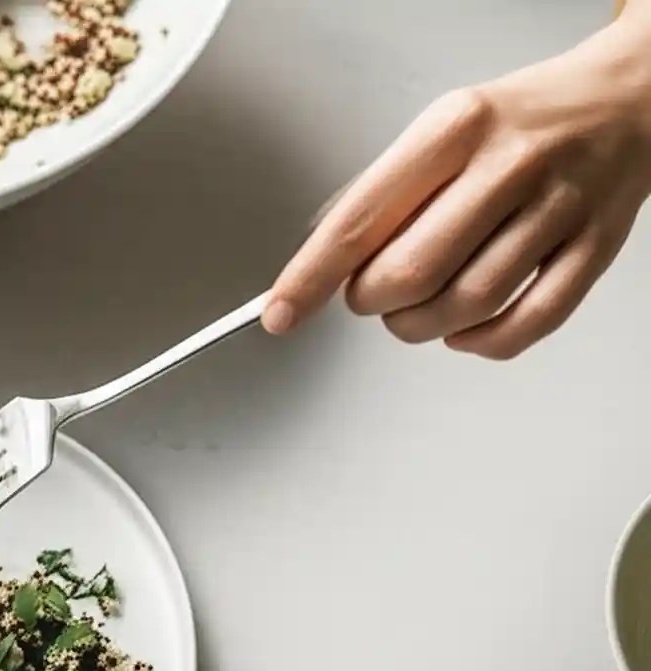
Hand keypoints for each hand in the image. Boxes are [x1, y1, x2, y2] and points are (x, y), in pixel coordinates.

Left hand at [264, 7, 650, 359]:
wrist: (626, 100)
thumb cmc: (517, 122)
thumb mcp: (441, 129)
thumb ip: (385, 194)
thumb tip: (321, 262)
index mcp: (454, 129)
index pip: (360, 219)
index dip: (311, 276)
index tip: (280, 311)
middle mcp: (508, 166)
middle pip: (411, 271)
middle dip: (370, 300)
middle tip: (368, 295)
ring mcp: (558, 210)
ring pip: (466, 304)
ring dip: (419, 326)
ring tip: (411, 310)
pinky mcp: (596, 249)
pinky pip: (528, 324)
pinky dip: (481, 342)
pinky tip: (463, 328)